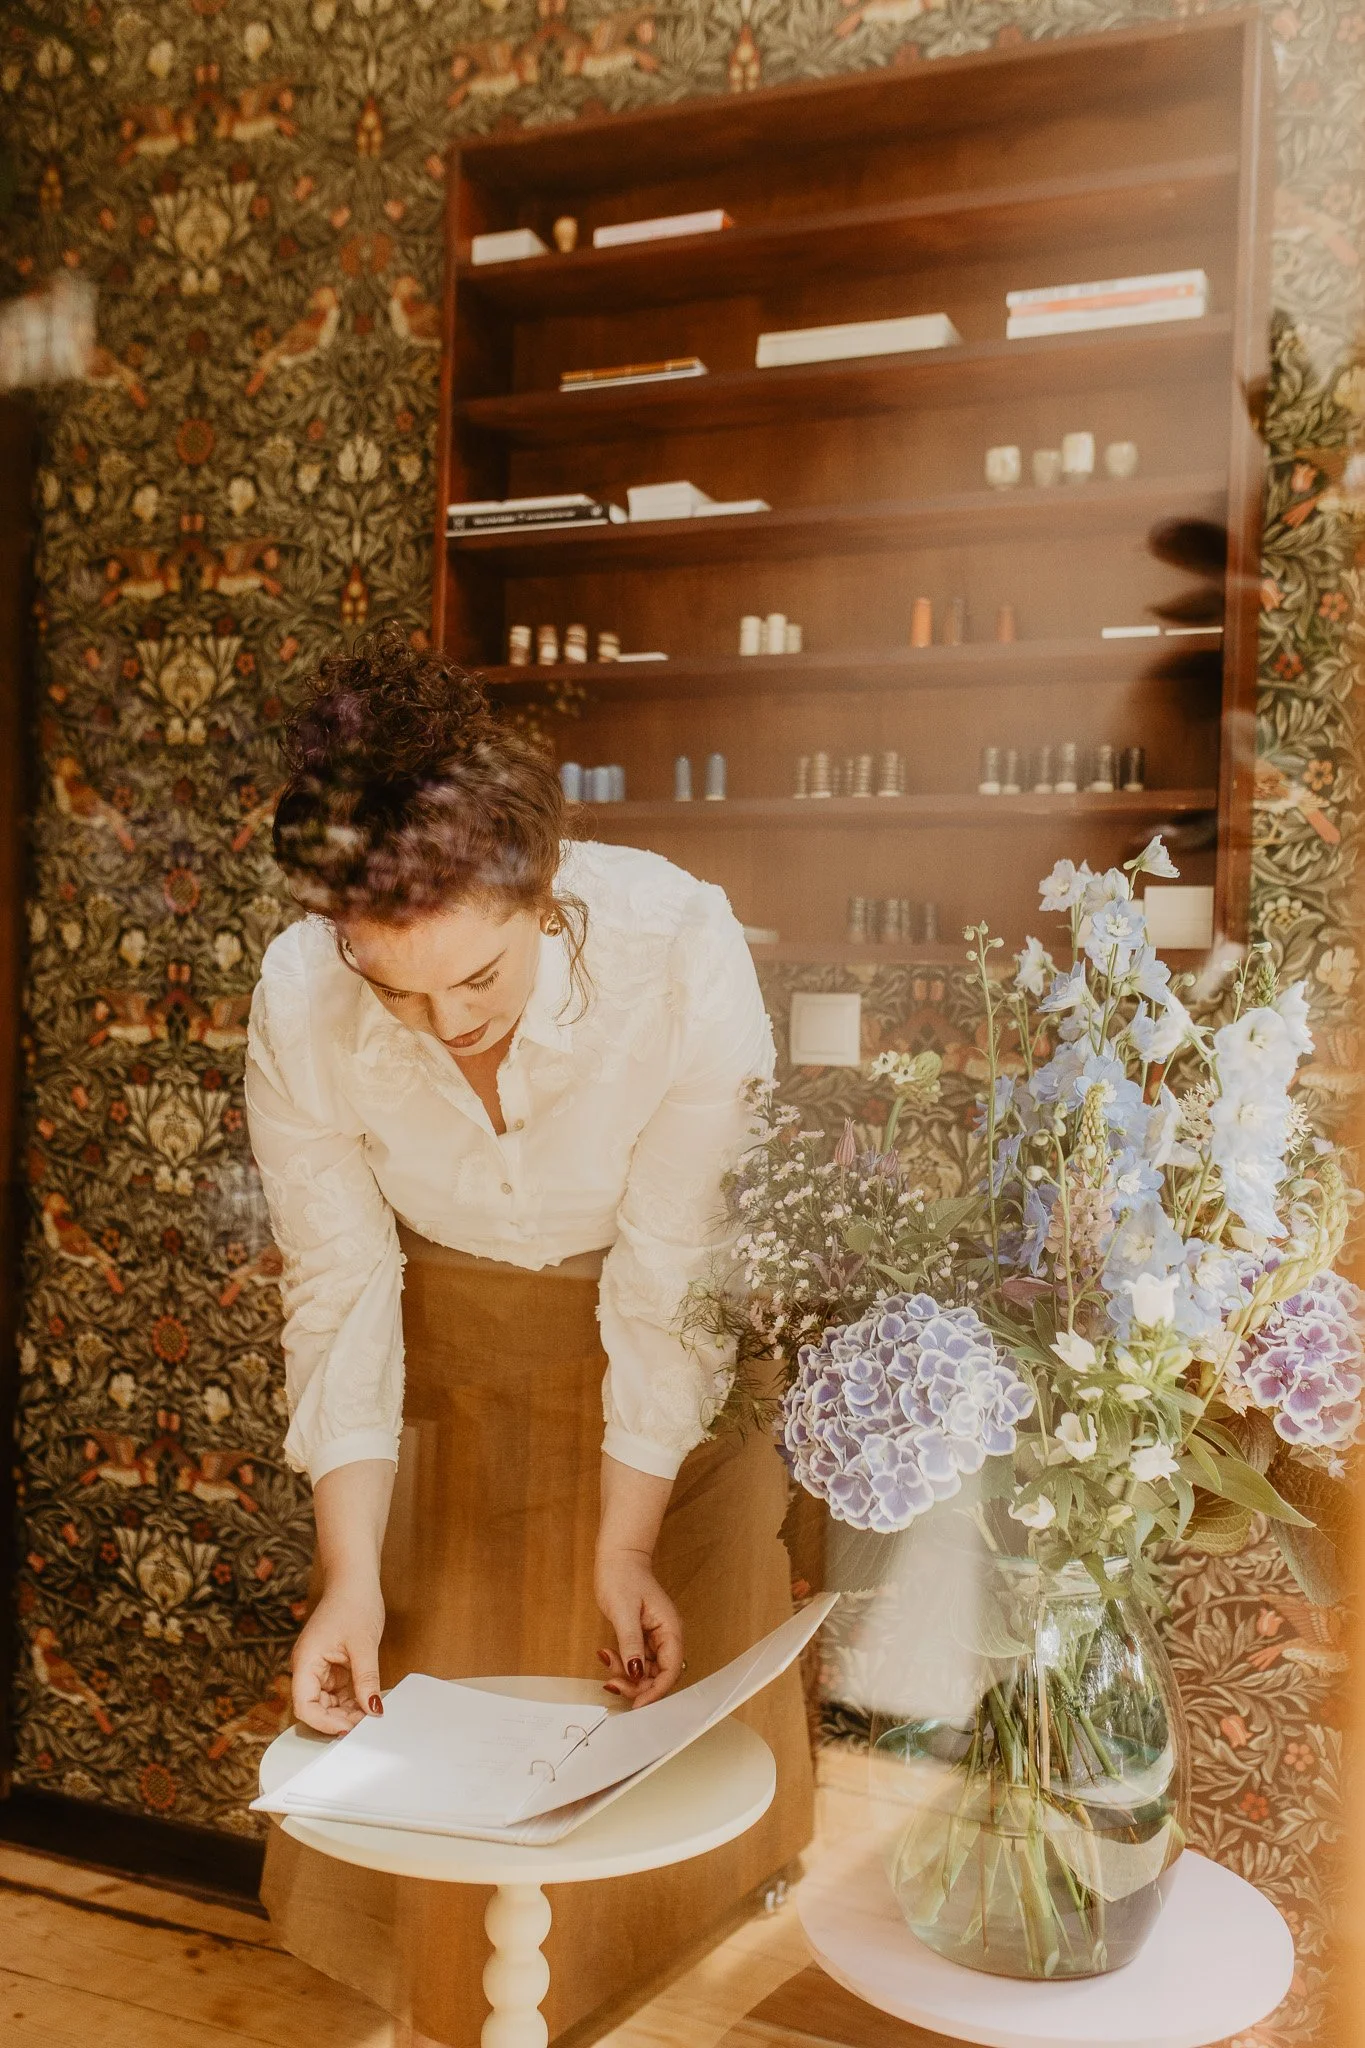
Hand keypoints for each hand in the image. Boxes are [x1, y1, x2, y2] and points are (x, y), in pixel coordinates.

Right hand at [291, 1575, 385, 1734]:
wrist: (355, 1580)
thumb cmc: (354, 1603)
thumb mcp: (363, 1645)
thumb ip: (366, 1680)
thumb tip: (372, 1710)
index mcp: (305, 1661)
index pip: (304, 1705)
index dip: (324, 1722)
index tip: (349, 1728)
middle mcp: (308, 1667)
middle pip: (316, 1707)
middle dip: (339, 1718)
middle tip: (366, 1722)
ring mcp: (320, 1667)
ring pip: (329, 1702)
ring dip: (347, 1710)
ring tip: (371, 1712)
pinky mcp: (332, 1666)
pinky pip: (339, 1691)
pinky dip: (353, 1698)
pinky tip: (369, 1700)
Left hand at [594, 1546, 683, 1707]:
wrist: (618, 1558)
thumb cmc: (623, 1577)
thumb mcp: (624, 1611)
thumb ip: (631, 1643)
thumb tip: (636, 1672)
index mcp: (670, 1629)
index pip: (671, 1670)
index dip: (656, 1690)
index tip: (638, 1704)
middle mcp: (666, 1636)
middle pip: (659, 1674)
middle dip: (637, 1684)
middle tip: (614, 1683)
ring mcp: (654, 1637)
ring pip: (645, 1670)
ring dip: (626, 1674)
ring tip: (607, 1660)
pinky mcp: (642, 1636)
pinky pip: (635, 1660)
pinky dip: (622, 1662)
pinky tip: (607, 1654)